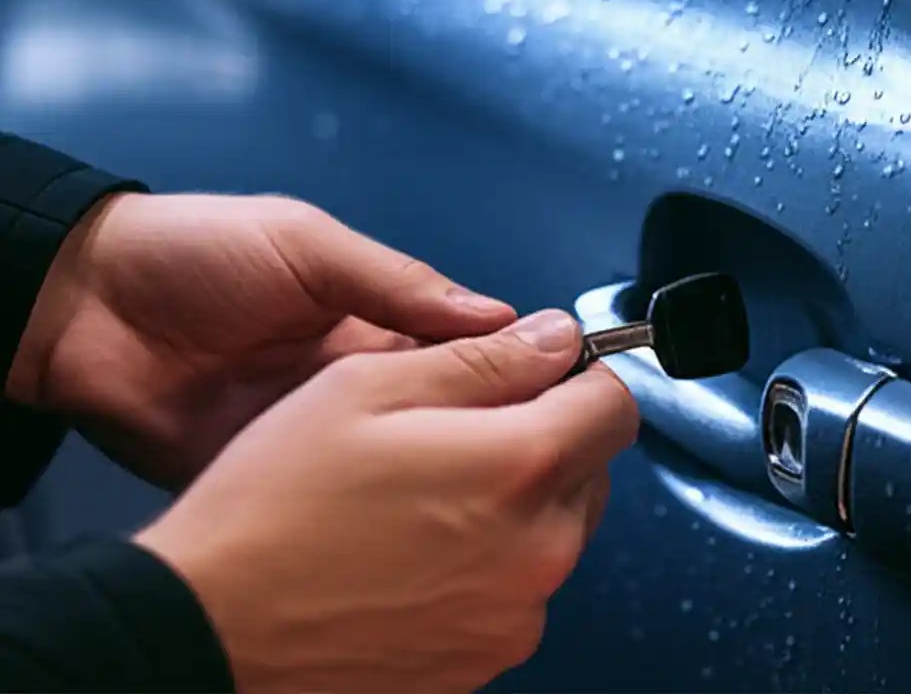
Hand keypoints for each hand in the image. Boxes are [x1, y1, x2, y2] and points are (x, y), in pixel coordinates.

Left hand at [6, 192, 516, 487]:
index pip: (467, 353)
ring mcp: (324, 437)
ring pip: (403, 466)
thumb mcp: (306, 245)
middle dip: (486, 432)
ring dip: (437, 475)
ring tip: (482, 488)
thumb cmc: (194, 254)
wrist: (83, 311)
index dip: (514, 370)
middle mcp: (360, 386)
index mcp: (376, 323)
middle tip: (532, 452)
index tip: (565, 390)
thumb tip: (496, 314)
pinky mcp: (282, 478)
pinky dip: (375, 511)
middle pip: (445, 417)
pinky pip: (341, 500)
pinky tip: (411, 519)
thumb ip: (397, 282)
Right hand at [134, 309, 638, 692]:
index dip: (579, 379)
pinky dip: (489, 564)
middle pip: (590, 471)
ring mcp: (517, 615)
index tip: (541, 375)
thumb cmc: (273, 507)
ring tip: (424, 500)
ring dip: (516, 505)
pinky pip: (519, 590)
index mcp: (519, 468)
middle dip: (545, 440)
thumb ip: (484, 359)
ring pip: (556, 532)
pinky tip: (416, 554)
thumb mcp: (367, 389)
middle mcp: (538, 551)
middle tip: (458, 435)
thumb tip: (555, 338)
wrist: (209, 628)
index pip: (616, 406)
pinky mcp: (488, 657)